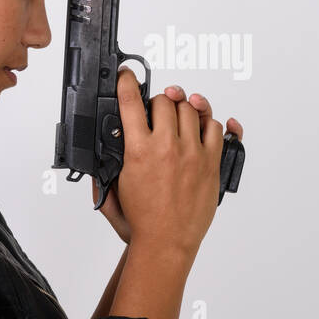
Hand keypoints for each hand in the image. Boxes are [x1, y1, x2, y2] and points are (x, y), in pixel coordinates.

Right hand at [94, 84, 244, 244]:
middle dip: (158, 100)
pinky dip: (211, 121)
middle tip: (154, 107)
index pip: (131, 103)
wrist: (167, 242)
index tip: (126, 75)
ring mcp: (193, 153)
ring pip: (192, 109)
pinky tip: (204, 122)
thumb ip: (104, 170)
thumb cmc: (142, 222)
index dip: (126, 83)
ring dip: (183, 106)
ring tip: (179, 111)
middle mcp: (167, 147)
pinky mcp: (212, 162)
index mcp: (139, 151)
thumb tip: (100, 156)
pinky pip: (217, 128)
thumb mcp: (113, 191)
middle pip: (166, 101)